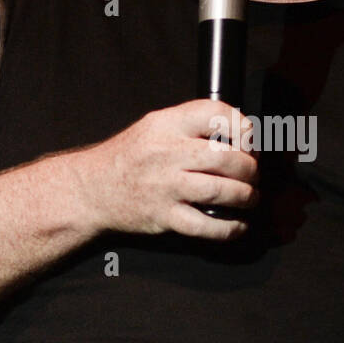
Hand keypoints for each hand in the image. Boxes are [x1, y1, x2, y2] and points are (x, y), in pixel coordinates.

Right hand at [82, 99, 259, 239]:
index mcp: (167, 124)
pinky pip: (205, 225)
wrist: (91, 189)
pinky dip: (229, 228)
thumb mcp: (154, 126)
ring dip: (246, 196)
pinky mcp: (163, 216)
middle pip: (227, 157)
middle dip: (250, 169)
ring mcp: (165, 186)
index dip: (243, 128)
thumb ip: (191, 125)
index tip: (249, 143)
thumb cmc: (129, 157)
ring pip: (221, 191)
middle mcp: (166, 153)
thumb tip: (238, 133)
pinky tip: (238, 225)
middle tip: (252, 175)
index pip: (216, 113)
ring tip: (249, 198)